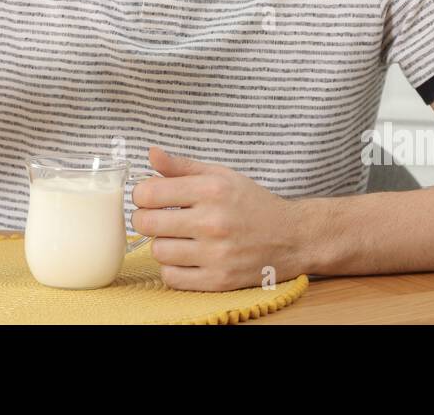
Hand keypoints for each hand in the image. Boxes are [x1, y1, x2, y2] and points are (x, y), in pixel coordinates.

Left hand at [131, 146, 312, 290]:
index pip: (148, 192)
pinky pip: (172, 277)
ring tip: (177, 238)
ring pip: (157, 251)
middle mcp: (213, 221)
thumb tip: (151, 153)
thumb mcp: (221, 175)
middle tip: (156, 218)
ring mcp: (216, 254)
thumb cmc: (252, 204)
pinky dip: (173, 268)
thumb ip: (182, 166)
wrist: (293, 237)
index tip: (148, 197)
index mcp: (211, 189)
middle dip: (144, 219)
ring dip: (161, 244)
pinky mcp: (219, 280)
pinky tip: (186, 257)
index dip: (141, 194)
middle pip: (146, 223)